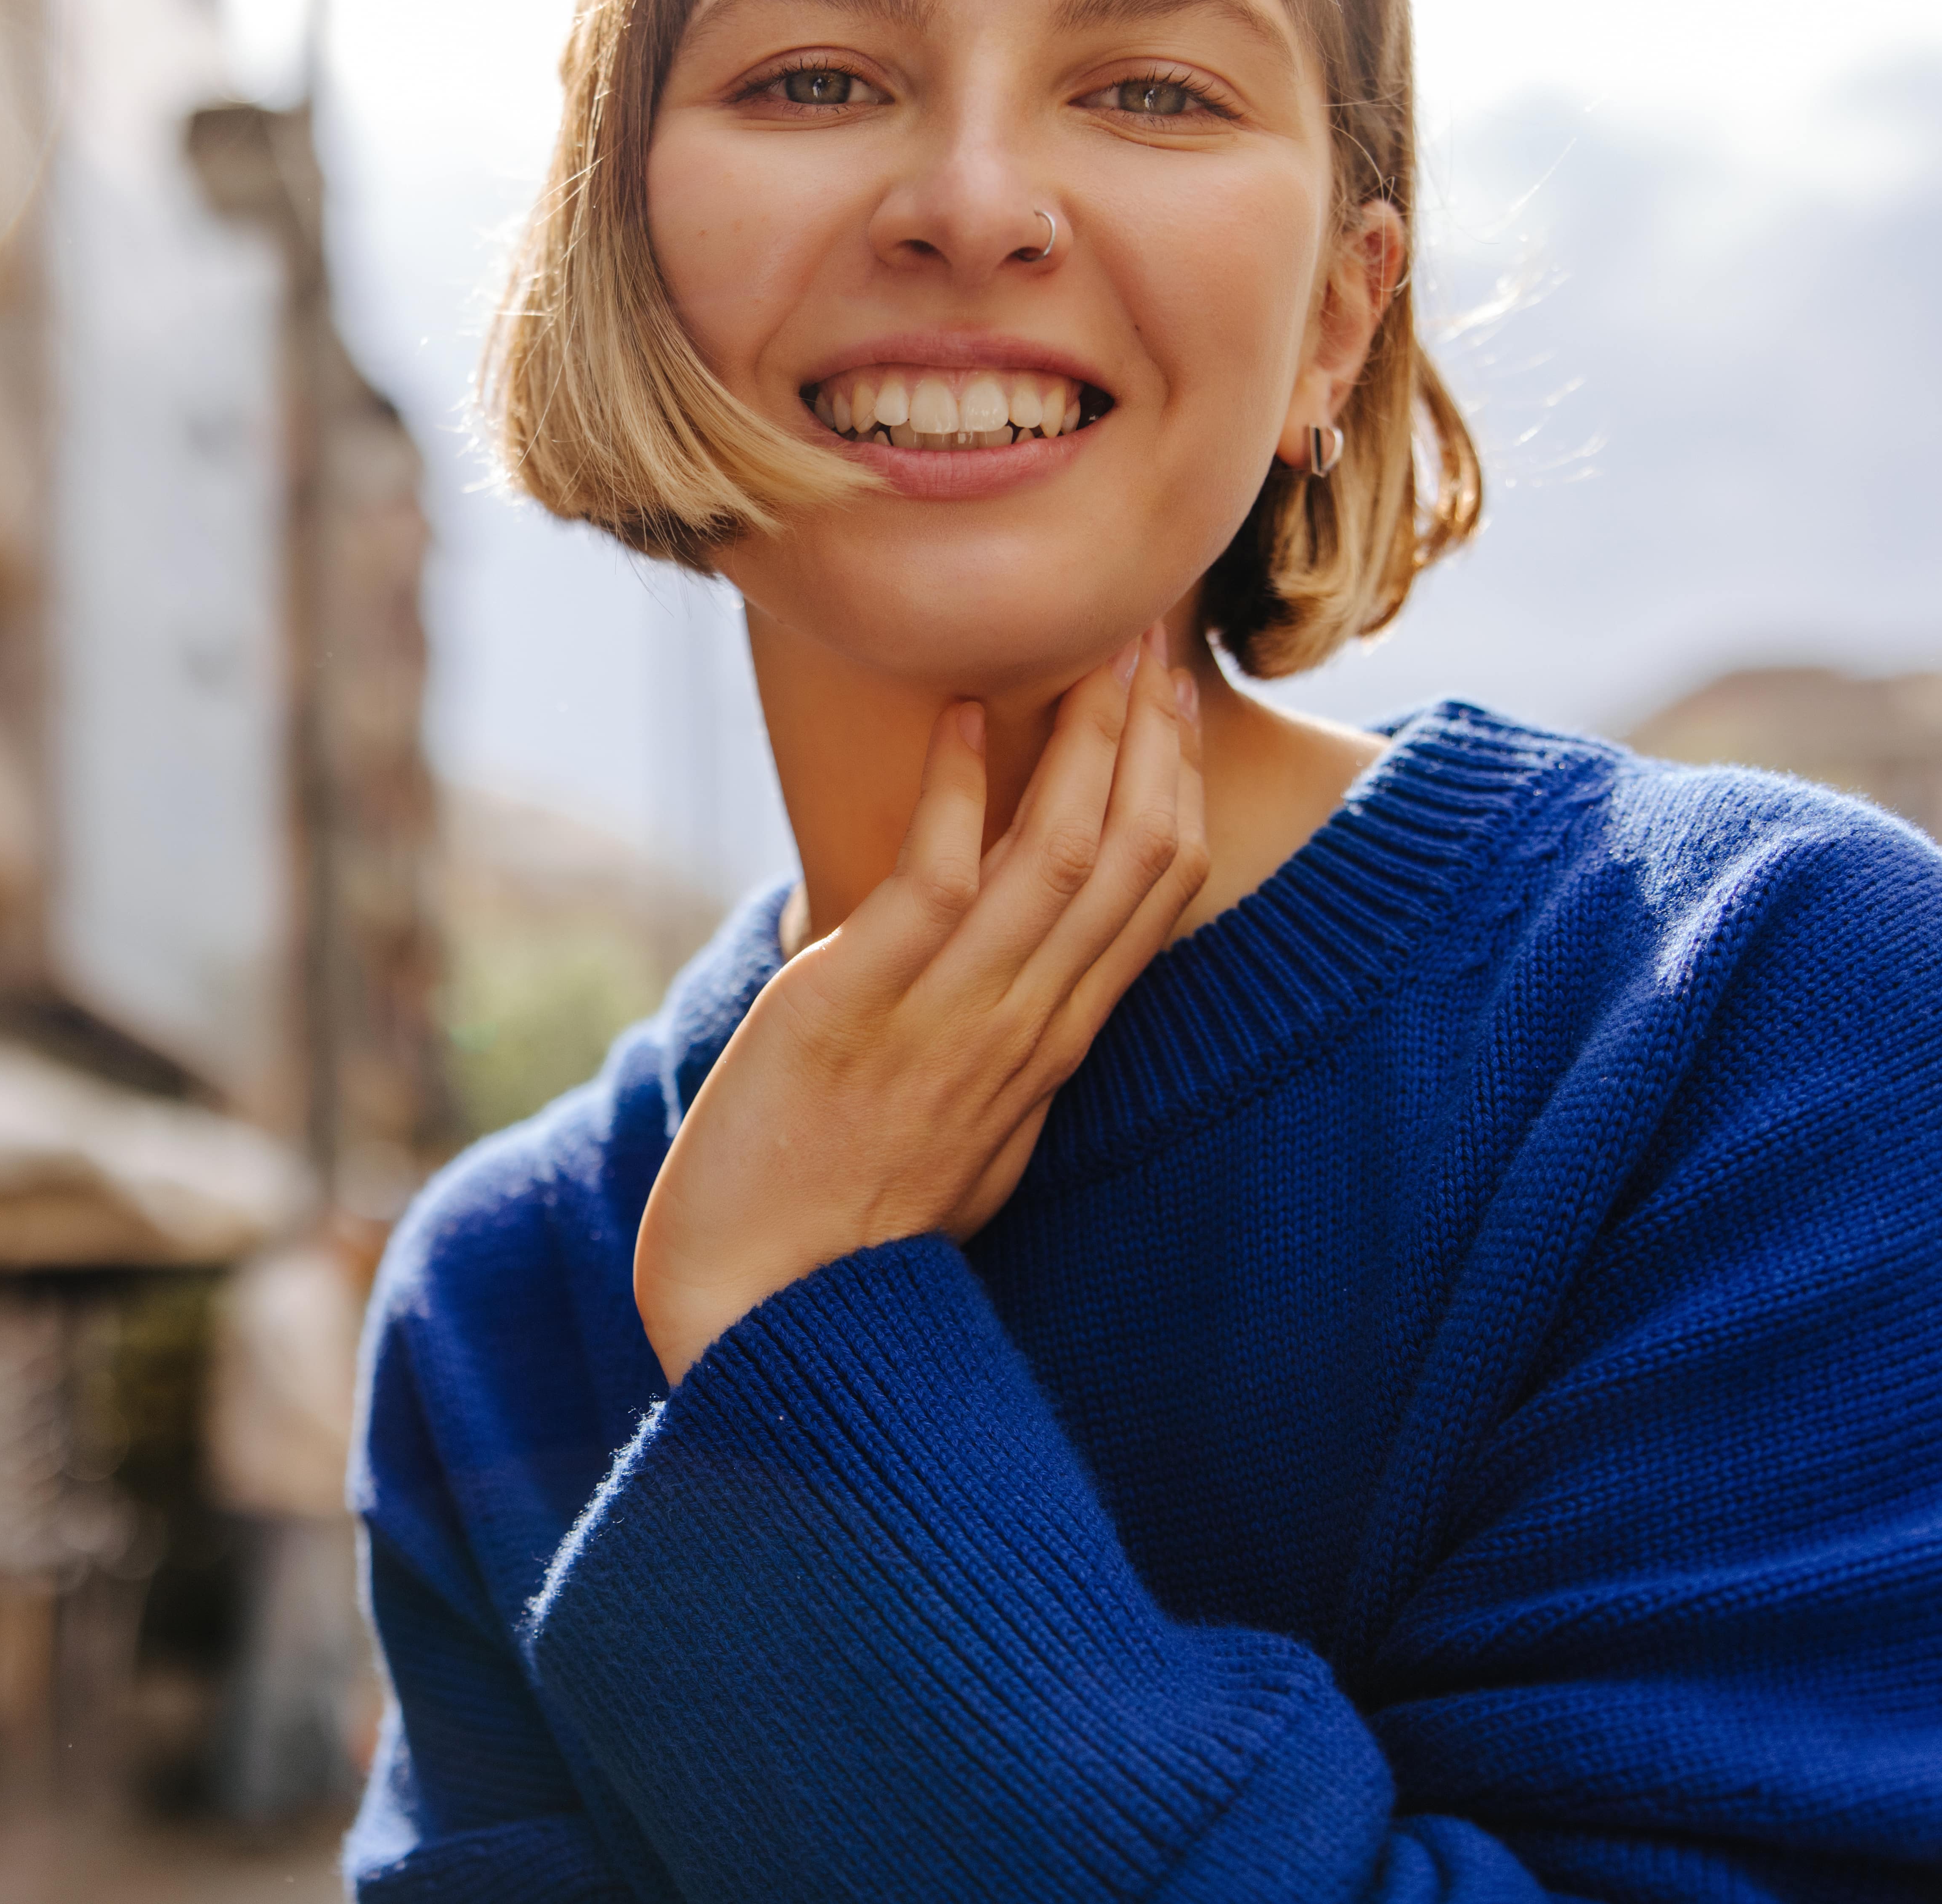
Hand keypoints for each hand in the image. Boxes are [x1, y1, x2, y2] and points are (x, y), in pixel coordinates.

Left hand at [630, 625, 1208, 1384]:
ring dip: (1085, 736)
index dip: (1175, 787)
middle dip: (1152, 733)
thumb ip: (991, 1057)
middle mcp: (1023, 1028)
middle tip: (1155, 624)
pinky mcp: (857, 1009)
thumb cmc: (844, 1226)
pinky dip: (954, 788)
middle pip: (1133, 857)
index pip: (1154, 898)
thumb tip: (1004, 1000)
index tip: (1175, 699)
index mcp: (1049, 1052)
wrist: (766, 1317)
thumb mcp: (958, 1138)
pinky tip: (960, 714)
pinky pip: (935, 880)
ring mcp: (948, 1017)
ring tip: (1093, 640)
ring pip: (1063, 855)